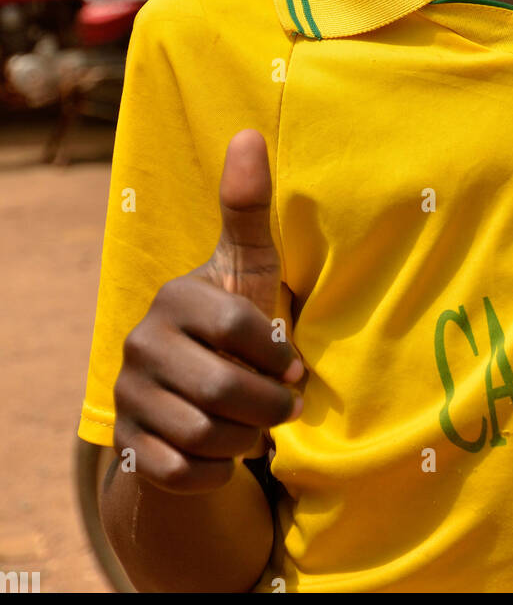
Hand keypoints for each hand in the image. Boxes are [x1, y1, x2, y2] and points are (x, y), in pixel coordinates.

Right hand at [113, 129, 302, 493]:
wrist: (196, 399)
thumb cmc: (238, 324)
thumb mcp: (251, 266)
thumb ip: (249, 207)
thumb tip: (250, 132)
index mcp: (176, 297)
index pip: (240, 328)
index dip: (278, 354)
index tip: (292, 365)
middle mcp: (141, 343)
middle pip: (225, 389)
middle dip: (268, 405)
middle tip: (283, 405)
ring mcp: (128, 395)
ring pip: (205, 435)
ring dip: (245, 438)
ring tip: (254, 424)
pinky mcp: (128, 445)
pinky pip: (183, 471)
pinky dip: (216, 471)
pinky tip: (224, 450)